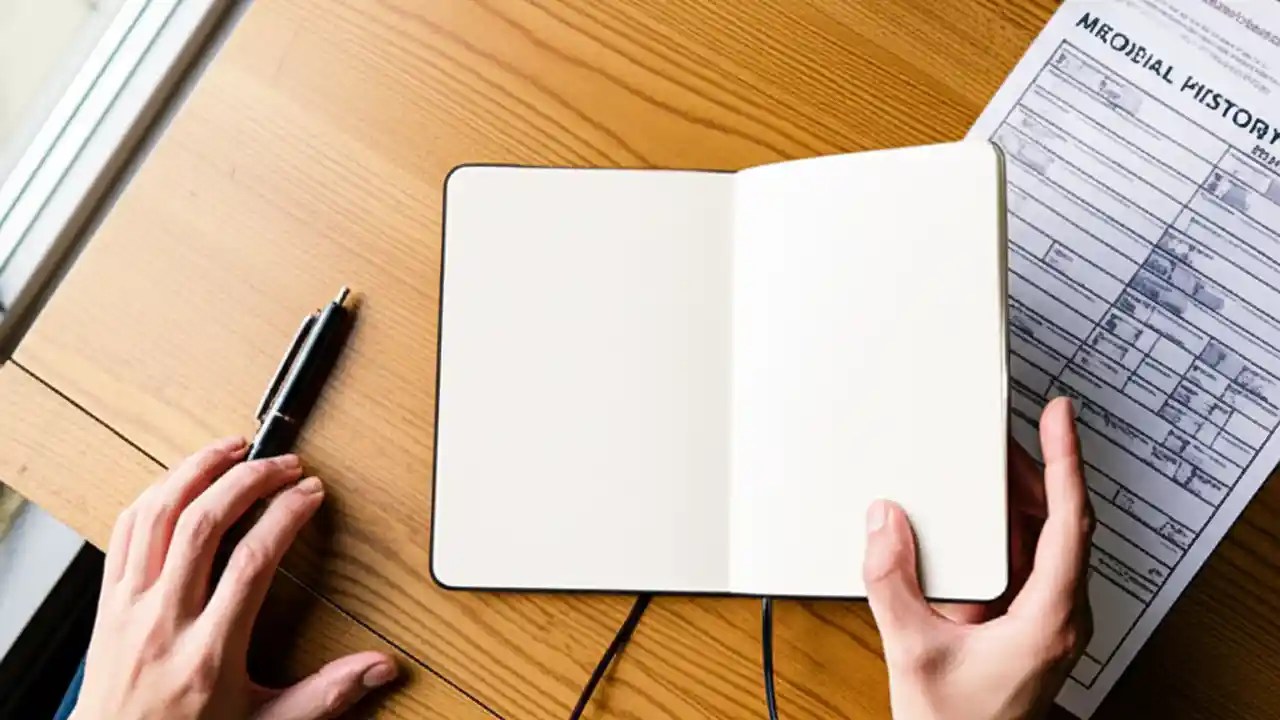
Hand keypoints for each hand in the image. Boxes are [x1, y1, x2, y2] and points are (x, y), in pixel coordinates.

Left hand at [72, 437, 398, 719]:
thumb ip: (325, 695)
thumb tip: (378, 669)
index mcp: (207, 653)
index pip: (251, 563)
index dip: (285, 517)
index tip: (309, 494)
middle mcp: (163, 622)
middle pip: (202, 525)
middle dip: (248, 480)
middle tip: (282, 464)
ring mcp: (129, 606)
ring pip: (157, 516)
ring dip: (196, 471)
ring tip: (232, 448)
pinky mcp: (106, 601)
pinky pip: (125, 530)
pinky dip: (155, 494)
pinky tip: (181, 480)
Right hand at [864, 397, 1094, 719]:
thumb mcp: (914, 652)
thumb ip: (893, 585)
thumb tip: (885, 524)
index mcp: (1049, 618)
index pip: (1069, 521)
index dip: (1066, 460)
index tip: (1059, 417)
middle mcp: (1058, 614)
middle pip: (1061, 520)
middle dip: (1034, 468)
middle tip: (1007, 429)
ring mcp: (1045, 618)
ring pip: (1046, 538)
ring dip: (1020, 496)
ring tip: (992, 461)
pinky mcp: (1025, 622)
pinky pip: (1026, 559)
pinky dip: (1004, 526)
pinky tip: (974, 515)